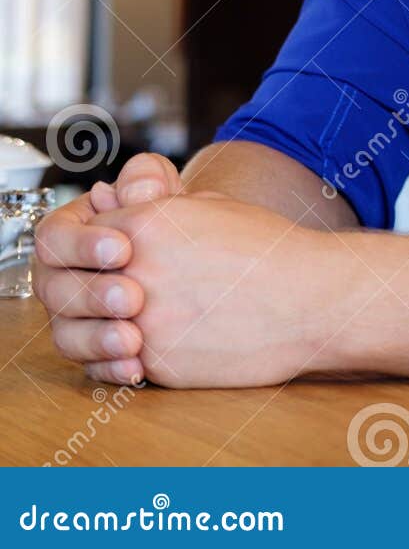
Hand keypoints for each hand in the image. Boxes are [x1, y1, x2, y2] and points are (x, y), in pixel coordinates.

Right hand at [34, 152, 182, 384]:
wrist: (214, 259)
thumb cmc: (179, 216)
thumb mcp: (167, 188)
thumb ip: (146, 179)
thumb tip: (132, 193)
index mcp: (73, 232)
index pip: (54, 238)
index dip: (82, 245)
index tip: (125, 248)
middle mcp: (67, 277)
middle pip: (54, 291)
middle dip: (93, 295)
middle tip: (134, 297)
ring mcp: (80, 317)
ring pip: (67, 336)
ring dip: (98, 340)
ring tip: (134, 338)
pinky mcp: (100, 351)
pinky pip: (92, 369)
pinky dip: (112, 370)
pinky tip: (138, 368)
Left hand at [85, 192, 327, 388]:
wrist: (310, 299)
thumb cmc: (266, 246)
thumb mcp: (208, 206)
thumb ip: (148, 204)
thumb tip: (101, 197)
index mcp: (146, 223)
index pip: (83, 235)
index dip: (97, 247)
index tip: (118, 255)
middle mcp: (135, 271)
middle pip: (81, 283)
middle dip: (97, 289)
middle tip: (128, 291)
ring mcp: (145, 322)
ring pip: (98, 328)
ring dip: (113, 326)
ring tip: (151, 317)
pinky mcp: (159, 365)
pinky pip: (125, 362)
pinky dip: (141, 354)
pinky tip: (174, 340)